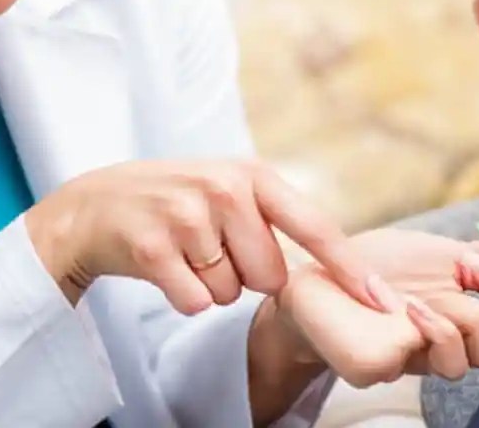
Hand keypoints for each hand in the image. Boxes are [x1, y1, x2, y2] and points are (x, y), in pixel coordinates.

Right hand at [26, 160, 376, 314]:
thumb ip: (276, 216)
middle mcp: (224, 188)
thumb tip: (337, 266)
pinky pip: (196, 303)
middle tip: (210, 246)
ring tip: (184, 251)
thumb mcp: (229, 189)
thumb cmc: (179, 203)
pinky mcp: (153, 248)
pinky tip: (164, 266)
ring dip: (211, 285)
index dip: (350, 269)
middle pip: (271, 277)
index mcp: (253, 175)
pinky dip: (184, 297)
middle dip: (245, 274)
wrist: (96, 205)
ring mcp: (187, 216)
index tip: (383, 300)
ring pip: (232, 293)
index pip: (315, 227)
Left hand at [276, 230, 478, 386]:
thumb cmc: (372, 262)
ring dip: (465, 322)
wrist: (316, 274)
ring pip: (477, 359)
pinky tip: (410, 308)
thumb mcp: (429, 249)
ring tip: (429, 297)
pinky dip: (434, 331)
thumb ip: (475, 258)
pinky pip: (436, 364)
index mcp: (463, 305)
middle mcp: (451, 334)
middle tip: (475, 277)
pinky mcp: (391, 365)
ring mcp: (423, 354)